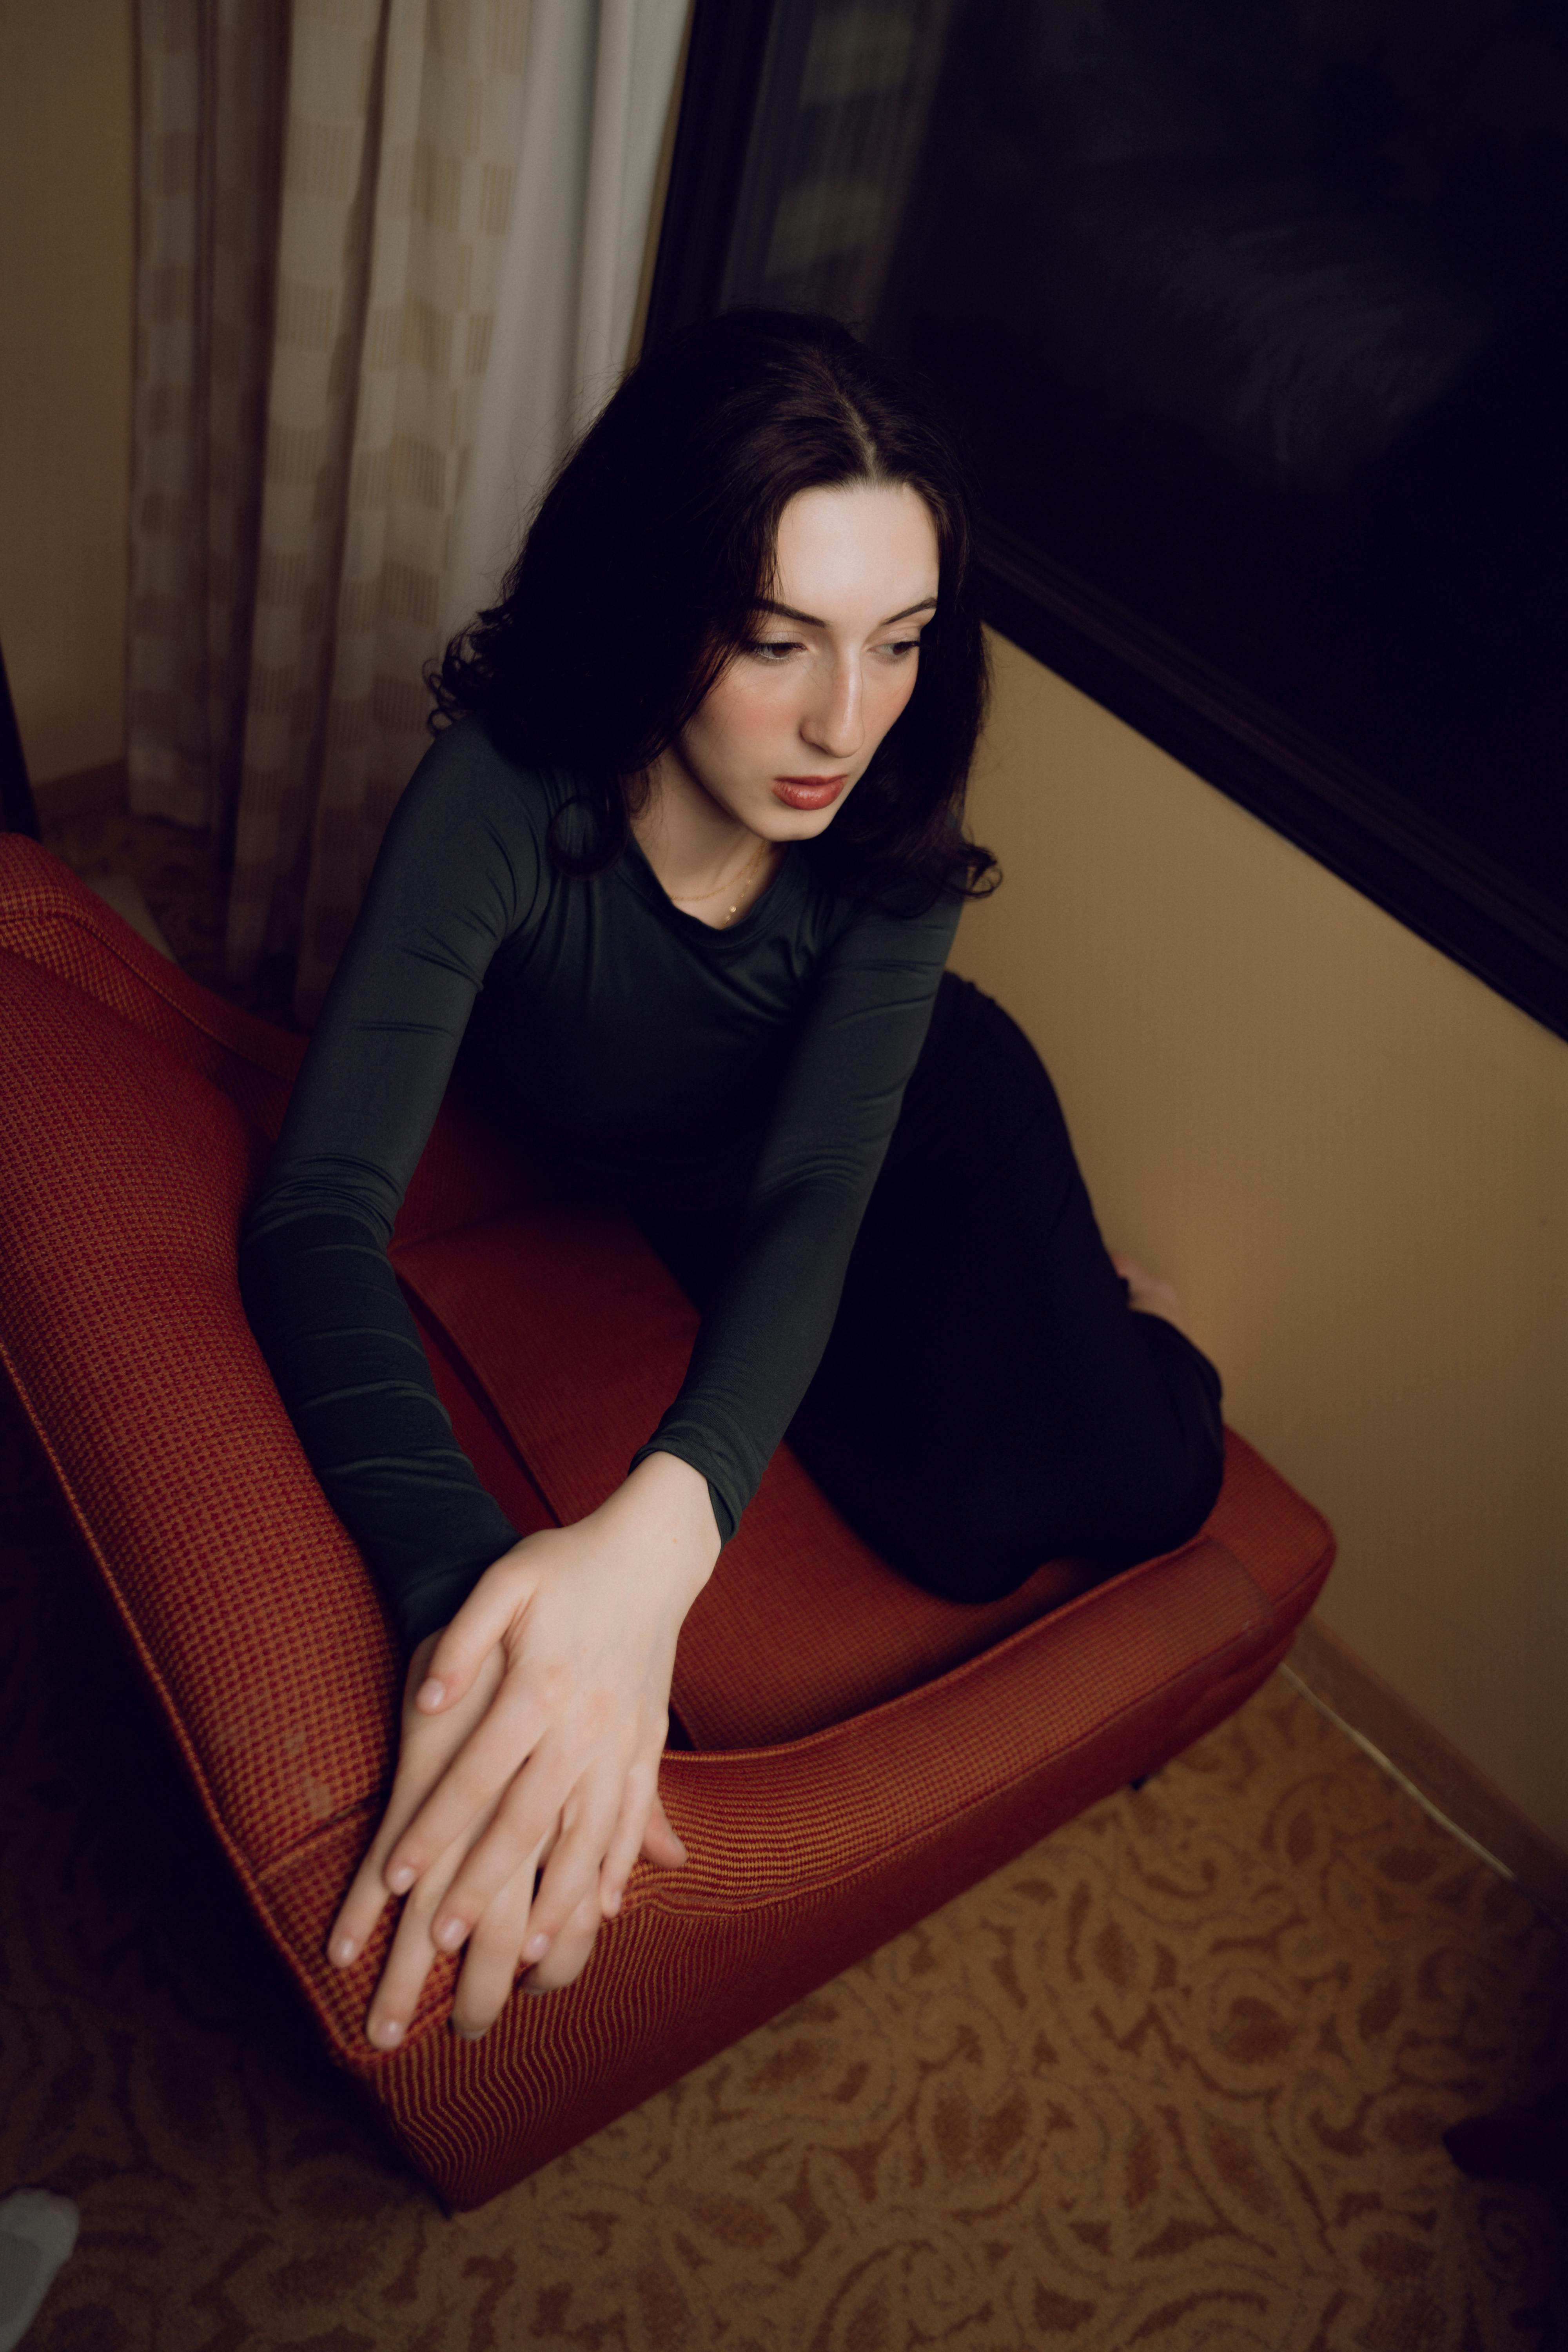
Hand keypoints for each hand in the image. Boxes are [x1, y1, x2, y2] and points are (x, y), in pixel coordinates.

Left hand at [328, 1451, 717, 2042]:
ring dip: (560, 1899)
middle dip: (485, 1885)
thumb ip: (466, 1641)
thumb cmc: (565, 1565)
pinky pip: (635, 1820)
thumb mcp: (505, 1582)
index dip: (435, 1828)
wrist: (651, 1551)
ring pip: (589, 1836)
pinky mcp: (649, 1744)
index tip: (395, 1879)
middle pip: (528, 1820)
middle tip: (444, 1942)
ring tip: (529, 1956)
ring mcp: (623, 1740)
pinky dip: (621, 1869)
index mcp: (540, 1687)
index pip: (476, 1774)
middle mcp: (584, 1724)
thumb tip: (429, 1702)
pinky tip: (607, 1913)